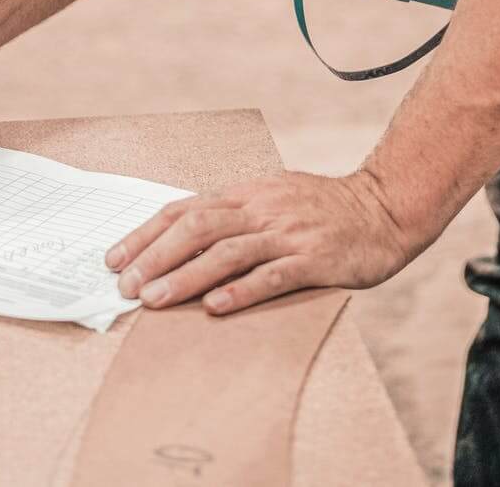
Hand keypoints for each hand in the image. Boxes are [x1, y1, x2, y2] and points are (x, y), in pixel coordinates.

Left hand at [104, 170, 419, 314]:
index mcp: (246, 194)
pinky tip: (217, 305)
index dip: (146, 234)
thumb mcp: (272, 198)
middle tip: (127, 285)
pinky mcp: (313, 258)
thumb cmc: (322, 210)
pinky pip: (273, 275)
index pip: (184, 209)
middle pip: (198, 227)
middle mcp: (261, 209)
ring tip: (155, 300)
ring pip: (227, 251)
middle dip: (155, 256)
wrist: (384, 208)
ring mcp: (287, 233)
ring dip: (186, 276)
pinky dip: (242, 290)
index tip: (115, 259)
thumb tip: (179, 238)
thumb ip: (233, 214)